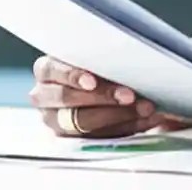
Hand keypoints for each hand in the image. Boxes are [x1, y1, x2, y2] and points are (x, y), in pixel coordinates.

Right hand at [30, 56, 160, 137]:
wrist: (93, 89)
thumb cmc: (92, 64)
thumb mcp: (90, 55)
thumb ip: (99, 55)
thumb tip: (126, 52)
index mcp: (46, 69)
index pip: (52, 71)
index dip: (73, 76)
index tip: (93, 82)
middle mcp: (44, 96)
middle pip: (68, 99)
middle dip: (102, 98)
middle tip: (129, 96)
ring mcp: (55, 121)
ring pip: (83, 122)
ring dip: (119, 115)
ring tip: (145, 108)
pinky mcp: (74, 140)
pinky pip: (101, 137)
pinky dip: (129, 126)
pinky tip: (147, 119)